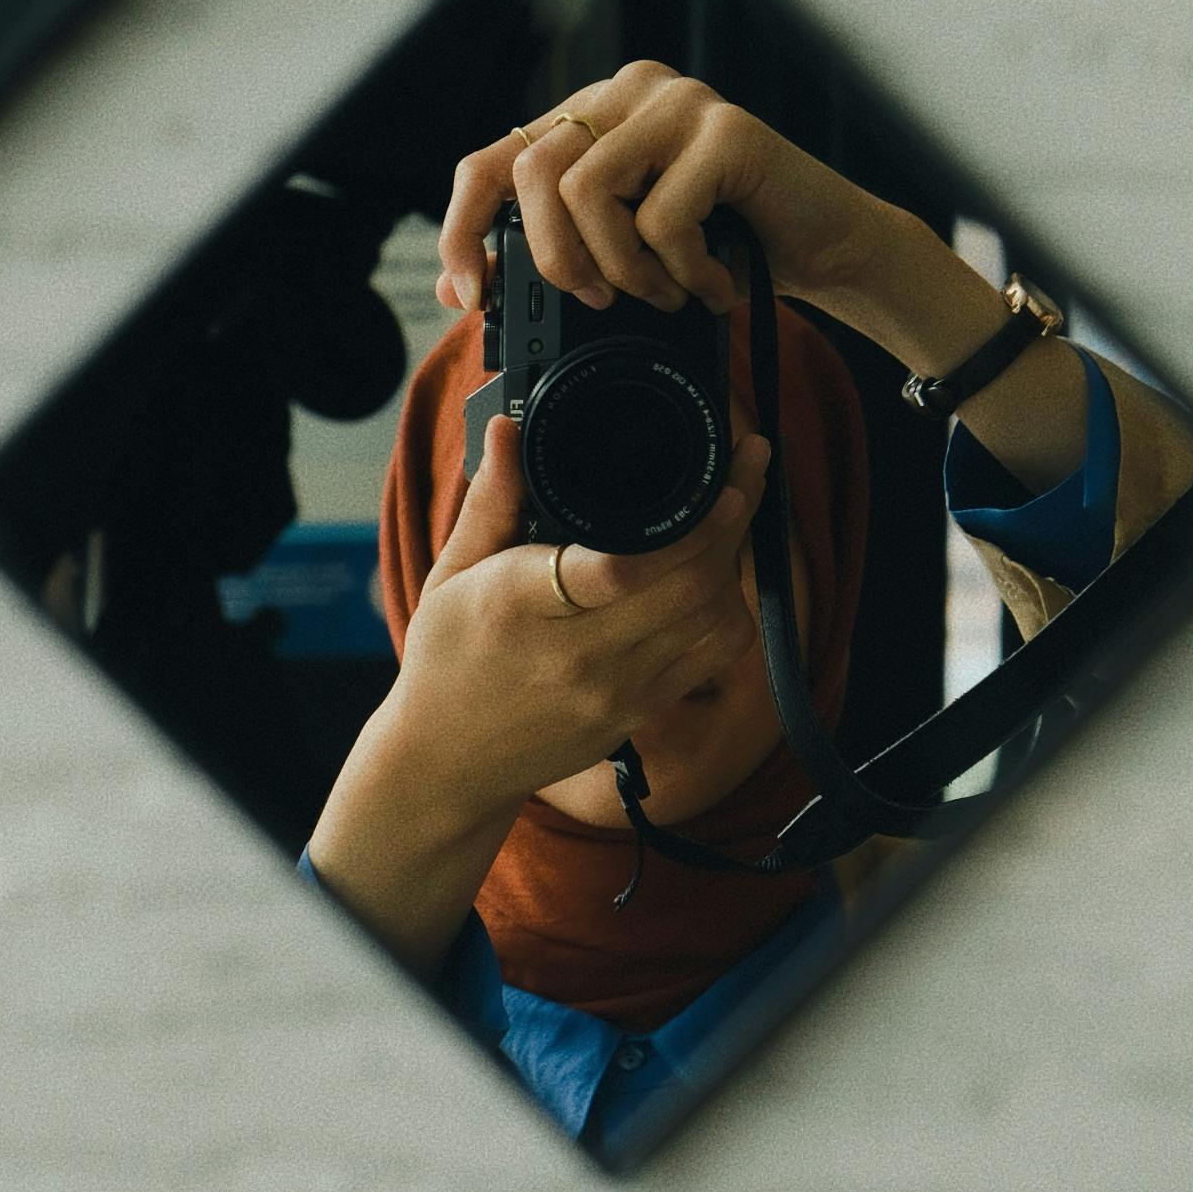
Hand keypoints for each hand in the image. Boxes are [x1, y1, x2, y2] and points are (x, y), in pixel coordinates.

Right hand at [388, 411, 772, 819]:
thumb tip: (507, 428)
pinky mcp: (641, 712)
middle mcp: (577, 655)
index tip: (720, 474)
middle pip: (688, 586)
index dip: (685, 525)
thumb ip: (491, 501)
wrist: (449, 763)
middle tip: (747, 470)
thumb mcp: (450, 574)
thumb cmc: (446, 662)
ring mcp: (617, 690)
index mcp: (519, 607)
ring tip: (735, 515)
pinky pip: (712, 656)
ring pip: (712, 619)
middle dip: (733, 521)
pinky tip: (721, 577)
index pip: (618, 568)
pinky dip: (729, 610)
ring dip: (736, 563)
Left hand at [436, 59, 893, 321]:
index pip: (492, 161)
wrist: (828, 246)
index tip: (470, 296)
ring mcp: (678, 103)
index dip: (464, 229)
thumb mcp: (625, 255)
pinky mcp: (727, 130)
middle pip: (536, 173)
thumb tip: (455, 286)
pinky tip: (713, 286)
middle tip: (598, 302)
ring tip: (666, 295)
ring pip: (590, 190)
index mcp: (591, 117)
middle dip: (557, 260)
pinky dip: (684, 272)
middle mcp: (627, 93)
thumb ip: (553, 255)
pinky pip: (663, 215)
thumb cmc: (725, 249)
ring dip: (625, 269)